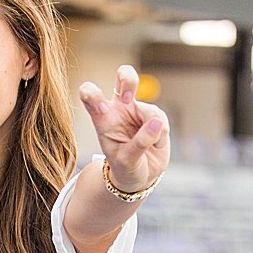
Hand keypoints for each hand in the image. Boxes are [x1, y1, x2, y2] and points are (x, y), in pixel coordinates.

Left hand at [77, 64, 168, 193]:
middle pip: (123, 77)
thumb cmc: (125, 167)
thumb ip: (139, 143)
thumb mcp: (126, 161)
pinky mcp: (155, 116)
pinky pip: (161, 119)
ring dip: (153, 128)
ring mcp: (139, 109)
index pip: (90, 95)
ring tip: (148, 145)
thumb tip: (157, 123)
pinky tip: (155, 144)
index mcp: (103, 116)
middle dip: (128, 79)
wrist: (141, 175)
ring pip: (150, 108)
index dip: (93, 94)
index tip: (101, 108)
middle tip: (128, 97)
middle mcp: (120, 108)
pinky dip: (161, 135)